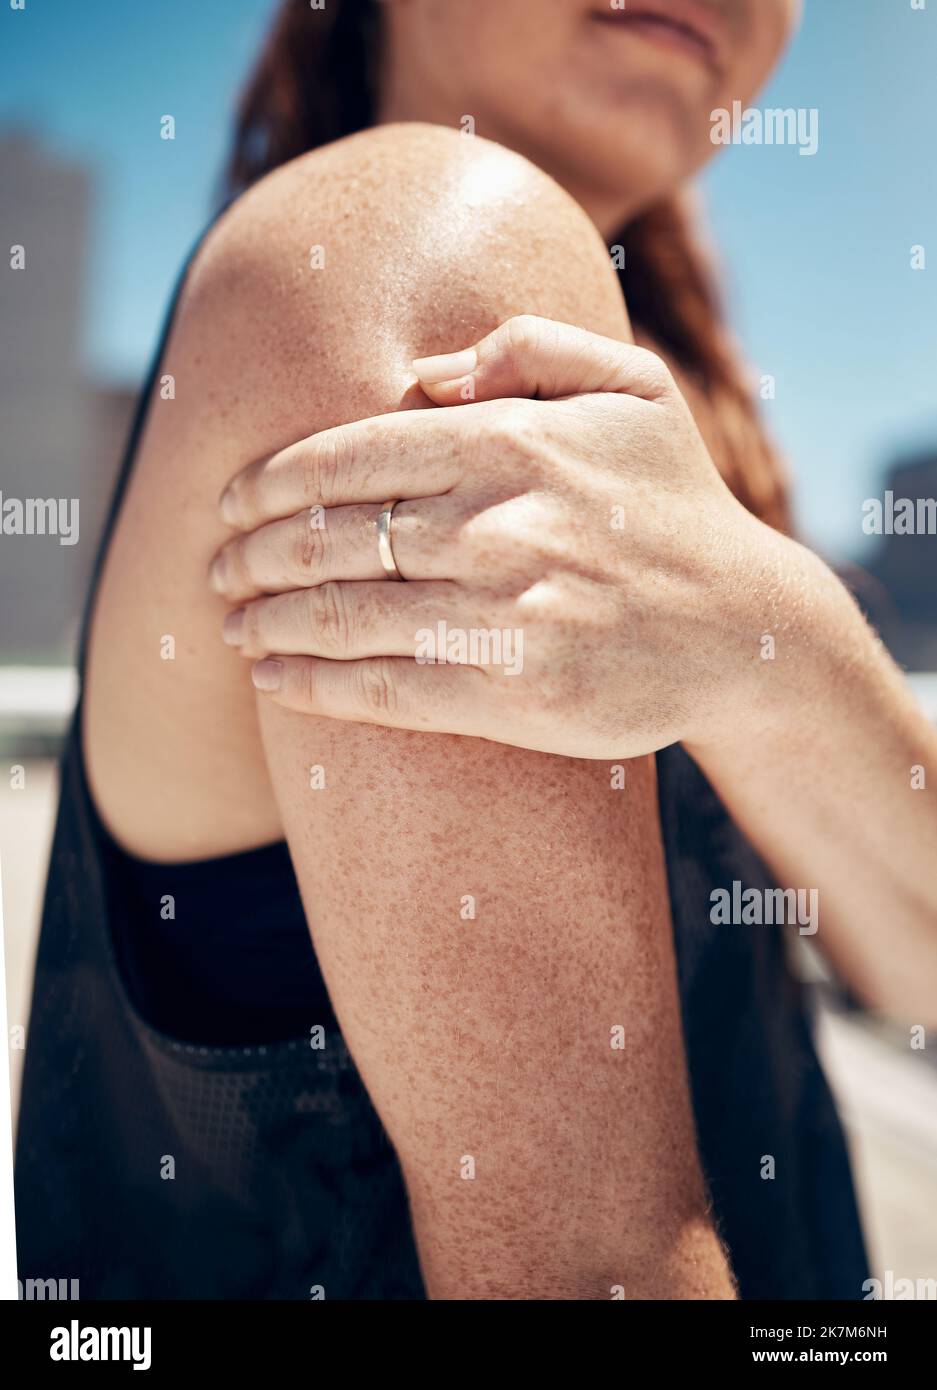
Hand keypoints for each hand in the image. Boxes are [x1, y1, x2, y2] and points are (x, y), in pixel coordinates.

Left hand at [210, 315, 794, 758]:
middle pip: (326, 539)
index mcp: (510, 442)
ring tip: (229, 625)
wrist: (745, 630)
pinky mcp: (511, 694)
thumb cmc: (674, 506)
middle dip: (249, 555)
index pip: (347, 456)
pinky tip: (270, 679)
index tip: (228, 501)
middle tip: (216, 569)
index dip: (268, 481)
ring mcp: (502, 613)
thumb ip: (531, 349)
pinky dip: (310, 684)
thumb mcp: (632, 390)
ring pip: (341, 616)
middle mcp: (497, 523)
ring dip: (264, 620)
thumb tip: (427, 373)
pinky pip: (380, 690)